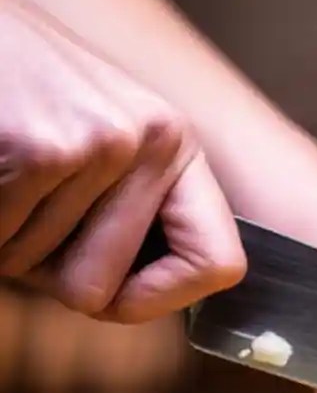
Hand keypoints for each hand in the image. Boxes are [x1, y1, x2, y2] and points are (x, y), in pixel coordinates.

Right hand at [0, 0, 245, 322]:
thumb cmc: (17, 91)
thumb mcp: (97, 139)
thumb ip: (126, 210)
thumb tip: (141, 300)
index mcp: (178, 148)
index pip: (218, 264)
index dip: (161, 300)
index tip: (118, 299)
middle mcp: (154, 143)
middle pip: (98, 291)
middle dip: (43, 270)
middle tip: (20, 203)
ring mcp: (104, 143)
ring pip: (34, 268)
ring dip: (2, 235)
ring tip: (1, 165)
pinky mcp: (44, 148)